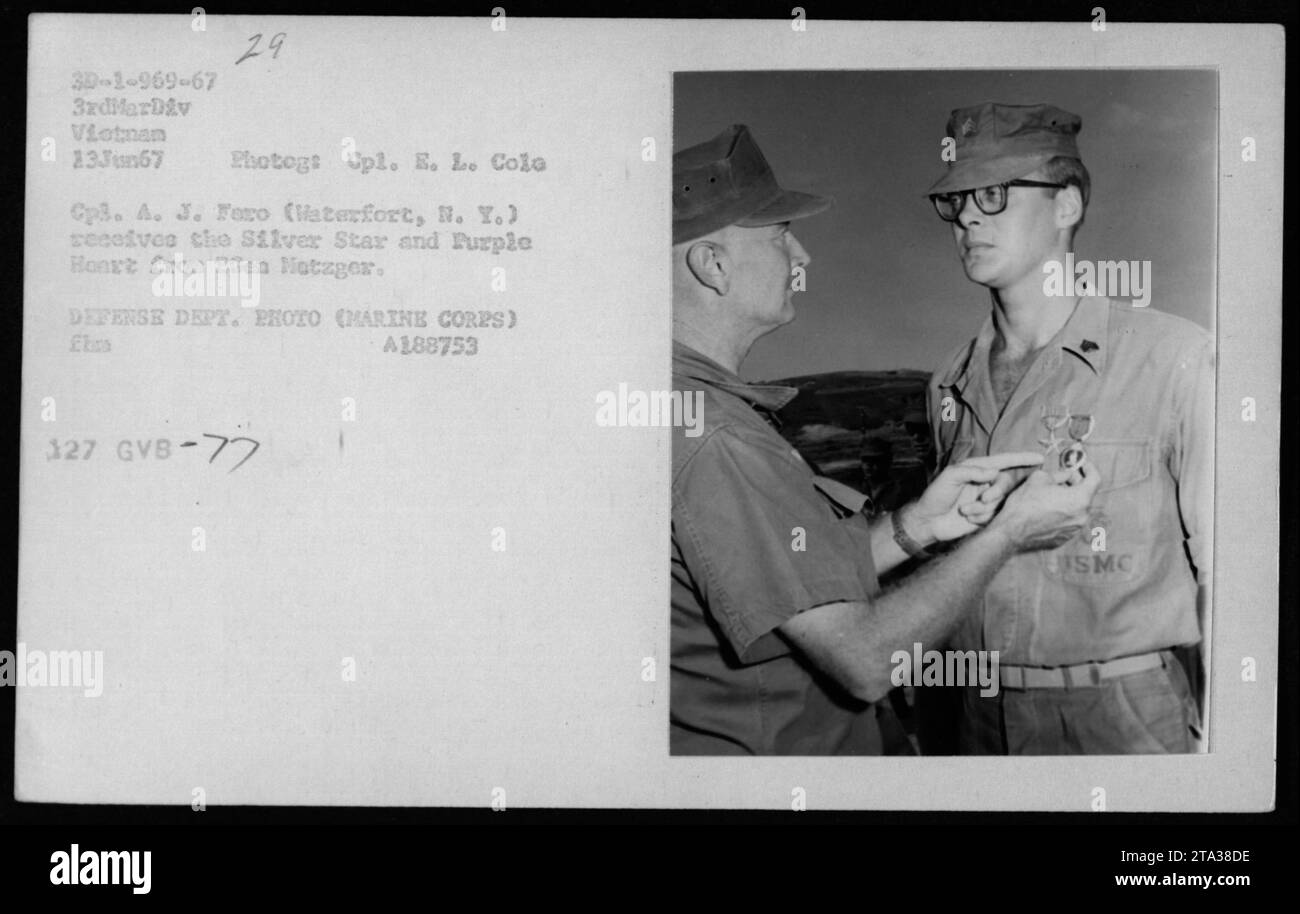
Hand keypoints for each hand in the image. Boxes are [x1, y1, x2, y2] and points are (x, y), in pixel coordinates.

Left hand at [906, 451, 1045, 544]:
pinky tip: (968, 520)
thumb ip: (972, 471)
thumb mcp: (950, 477)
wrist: (928, 522)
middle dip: (997, 492)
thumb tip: (994, 472)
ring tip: (965, 511)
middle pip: (1006, 483)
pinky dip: (982, 518)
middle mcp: (985, 482)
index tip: (1040, 457)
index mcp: (977, 468)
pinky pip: (996, 516)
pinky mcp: (987, 516)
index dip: (1022, 459)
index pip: (1004, 461)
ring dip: (983, 508)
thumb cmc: (935, 496)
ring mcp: (987, 499)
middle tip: (983, 499)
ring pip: (1001, 502)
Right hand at [989, 460, 1102, 550]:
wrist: (1011, 532)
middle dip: (1076, 483)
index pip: (1095, 479)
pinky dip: (1062, 512)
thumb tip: (1065, 475)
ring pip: (1077, 508)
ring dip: (1068, 499)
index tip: (1083, 464)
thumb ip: (1059, 474)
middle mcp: (1082, 516)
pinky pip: (1068, 520)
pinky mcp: (1064, 538)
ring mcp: (1074, 529)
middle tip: (1064, 476)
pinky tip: (1047, 509)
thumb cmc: (1025, 504)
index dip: (1089, 468)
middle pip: (1085, 495)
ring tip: (1051, 494)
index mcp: (1079, 499)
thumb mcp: (1039, 478)